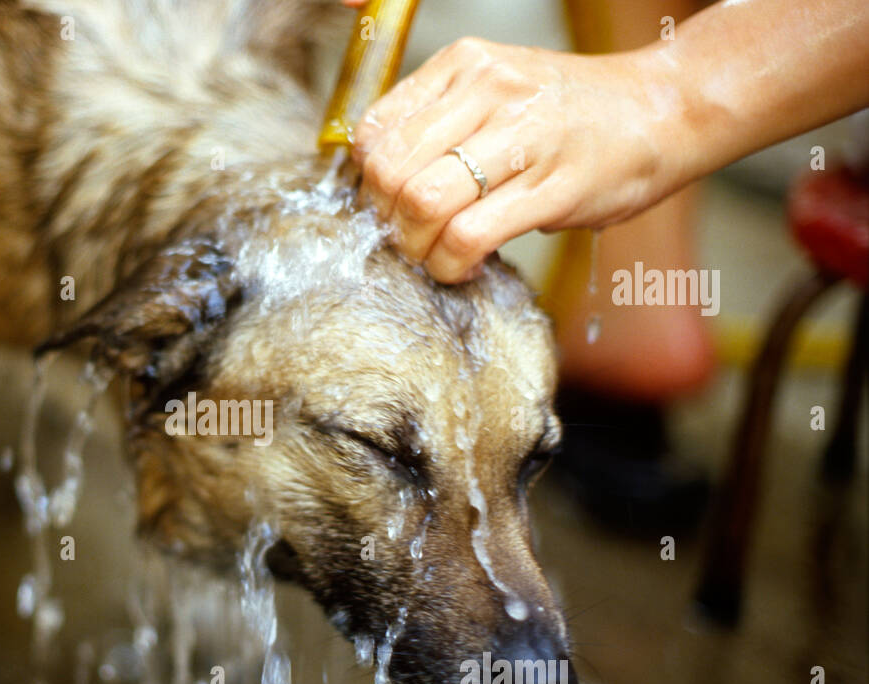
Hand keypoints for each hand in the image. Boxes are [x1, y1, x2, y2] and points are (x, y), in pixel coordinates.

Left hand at [353, 37, 687, 281]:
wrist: (665, 110)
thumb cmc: (573, 112)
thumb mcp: (497, 89)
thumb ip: (440, 120)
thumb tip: (381, 182)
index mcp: (464, 65)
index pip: (374, 132)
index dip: (368, 183)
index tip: (389, 206)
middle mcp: (488, 92)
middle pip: (390, 173)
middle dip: (386, 222)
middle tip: (409, 238)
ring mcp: (522, 139)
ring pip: (423, 203)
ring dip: (416, 248)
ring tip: (434, 255)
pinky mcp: (551, 189)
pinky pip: (469, 236)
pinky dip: (451, 265)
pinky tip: (463, 266)